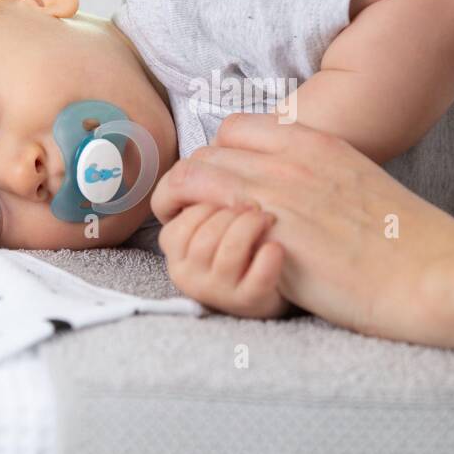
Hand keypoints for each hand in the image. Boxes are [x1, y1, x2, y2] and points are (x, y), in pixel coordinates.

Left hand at [151, 113, 453, 343]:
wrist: (433, 274)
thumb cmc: (407, 242)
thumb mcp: (361, 183)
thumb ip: (322, 176)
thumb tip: (300, 191)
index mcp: (317, 143)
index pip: (235, 128)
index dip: (218, 155)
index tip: (216, 184)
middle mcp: (291, 160)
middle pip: (208, 152)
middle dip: (189, 180)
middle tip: (186, 211)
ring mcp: (279, 195)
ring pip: (196, 178)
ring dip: (179, 202)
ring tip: (178, 228)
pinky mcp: (272, 235)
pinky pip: (207, 219)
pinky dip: (194, 232)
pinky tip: (199, 255)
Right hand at [157, 199, 288, 317]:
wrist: (272, 283)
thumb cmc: (240, 244)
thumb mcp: (213, 220)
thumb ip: (203, 192)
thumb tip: (213, 150)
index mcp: (178, 253)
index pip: (177, 224)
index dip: (204, 205)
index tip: (226, 198)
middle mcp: (189, 276)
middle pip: (204, 234)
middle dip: (233, 212)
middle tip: (256, 206)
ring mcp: (218, 292)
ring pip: (229, 250)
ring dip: (251, 227)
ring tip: (269, 219)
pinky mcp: (249, 302)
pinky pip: (257, 278)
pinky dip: (269, 258)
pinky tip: (276, 247)